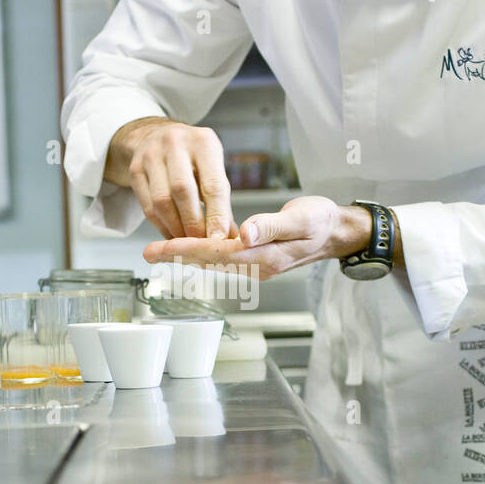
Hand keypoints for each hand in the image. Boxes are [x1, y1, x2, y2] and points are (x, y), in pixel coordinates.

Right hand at [105, 117, 238, 240]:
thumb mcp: (212, 167)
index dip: (216, 216)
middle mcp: (175, 143)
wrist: (155, 135)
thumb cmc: (191, 155)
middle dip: (193, 224)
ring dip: (175, 228)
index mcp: (203, 141)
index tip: (220, 238)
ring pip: (162, 201)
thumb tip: (230, 235)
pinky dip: (161, 226)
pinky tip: (171, 234)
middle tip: (201, 244)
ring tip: (187, 242)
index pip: (212, 184)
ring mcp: (151, 155)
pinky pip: (147, 206)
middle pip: (183, 192)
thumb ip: (221, 200)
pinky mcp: (135, 170)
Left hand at [143, 195, 369, 280]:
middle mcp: (256, 265)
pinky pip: (224, 257)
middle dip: (178, 256)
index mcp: (263, 256)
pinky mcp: (256, 258)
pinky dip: (204, 251)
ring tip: (160, 249)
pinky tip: (191, 244)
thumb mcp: (301, 218)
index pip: (216, 254)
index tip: (160, 249)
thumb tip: (243, 233)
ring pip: (214, 261)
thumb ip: (270, 225)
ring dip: (187, 255)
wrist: (337, 231)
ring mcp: (256, 264)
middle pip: (209, 262)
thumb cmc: (321, 220)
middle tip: (147, 252)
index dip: (185, 250)